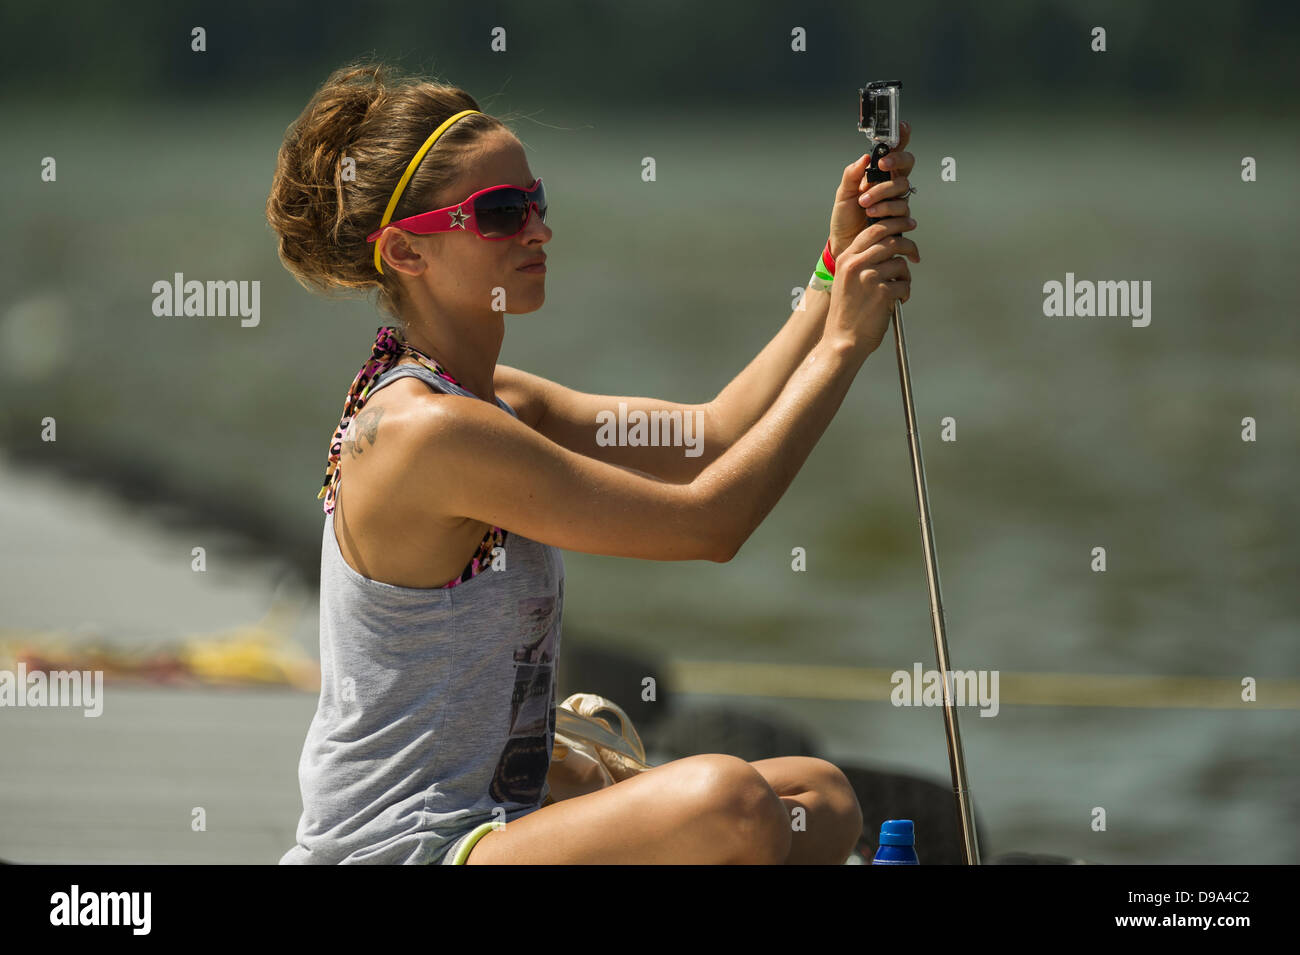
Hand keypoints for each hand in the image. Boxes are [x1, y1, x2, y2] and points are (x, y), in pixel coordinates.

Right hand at [826, 215, 916, 354]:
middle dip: (909, 245)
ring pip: (900, 264)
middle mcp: (856, 264)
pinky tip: (897, 302)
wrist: (843, 341)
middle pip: (892, 241)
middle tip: (916, 254)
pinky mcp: (882, 293)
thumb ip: (863, 261)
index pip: (874, 229)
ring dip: (905, 277)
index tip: (908, 225)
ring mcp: (869, 278)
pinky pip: (904, 284)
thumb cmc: (848, 313)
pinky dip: (905, 293)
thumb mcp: (848, 280)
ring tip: (898, 290)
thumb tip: (892, 243)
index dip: (895, 223)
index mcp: (846, 259)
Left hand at [828, 120, 916, 259]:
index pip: (894, 151)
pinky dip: (886, 209)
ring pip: (902, 187)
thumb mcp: (843, 194)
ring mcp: (897, 201)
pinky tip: (873, 215)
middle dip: (896, 161)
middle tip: (882, 164)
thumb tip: (864, 158)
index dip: (901, 138)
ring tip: (864, 204)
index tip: (901, 128)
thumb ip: (851, 175)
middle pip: (907, 164)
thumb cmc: (845, 218)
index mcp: (878, 174)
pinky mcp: (899, 219)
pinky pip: (901, 209)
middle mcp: (891, 184)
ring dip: (882, 193)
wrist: (845, 244)